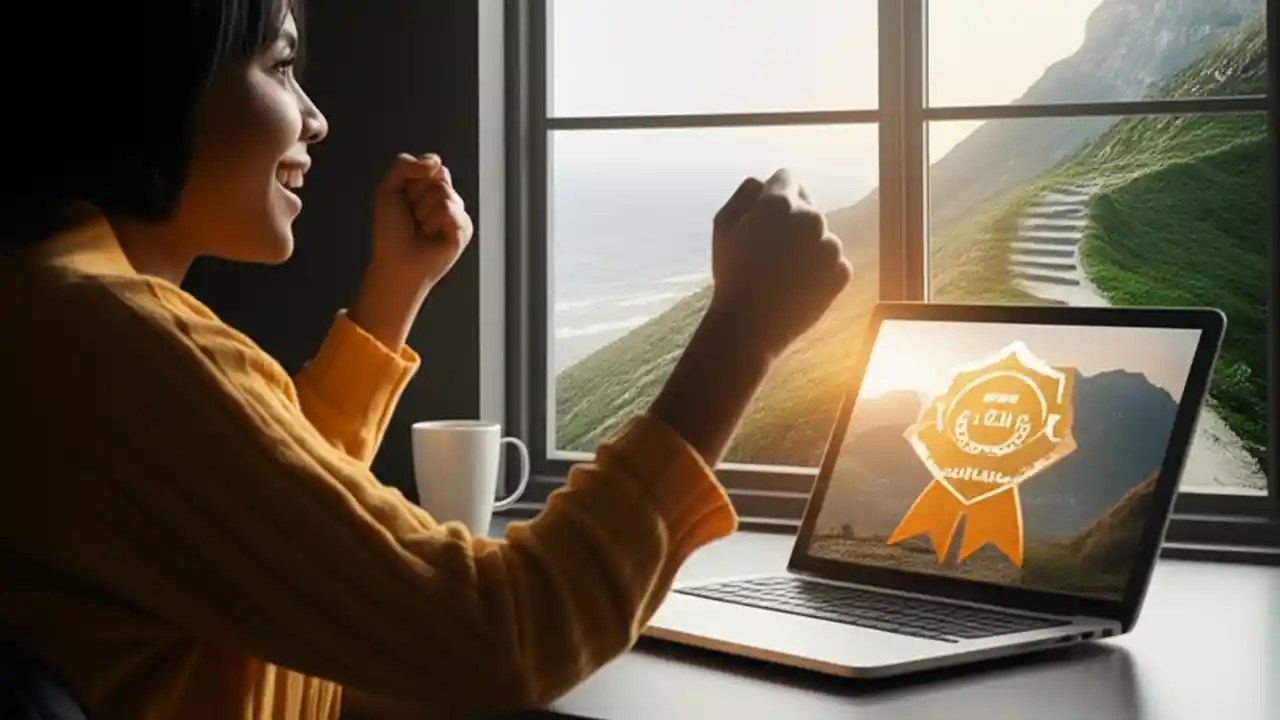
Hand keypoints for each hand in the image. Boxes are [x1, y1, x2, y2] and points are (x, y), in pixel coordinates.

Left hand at [347, 154, 473, 350]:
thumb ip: (404, 164)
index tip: (404, 198)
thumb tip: (435, 160)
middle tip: (412, 216)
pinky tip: (431, 236)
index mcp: (431, 188)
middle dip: (417, 194)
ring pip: (444, 192)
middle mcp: (447, 199)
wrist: (395, 262)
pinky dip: (434, 221)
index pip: (432, 164)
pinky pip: (450, 209)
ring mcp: (458, 214)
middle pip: (439, 176)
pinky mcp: (464, 229)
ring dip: (423, 211)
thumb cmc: (390, 232)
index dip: (413, 179)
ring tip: (421, 229)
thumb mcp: (388, 188)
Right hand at [646, 169, 852, 465]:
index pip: (786, 178)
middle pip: (807, 205)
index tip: (766, 212)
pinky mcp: (842, 272)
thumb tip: (762, 181)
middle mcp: (812, 218)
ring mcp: (831, 246)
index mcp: (780, 203)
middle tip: (771, 249)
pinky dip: (818, 271)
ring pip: (820, 235)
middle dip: (791, 219)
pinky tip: (796, 286)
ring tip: (782, 272)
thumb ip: (744, 193)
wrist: (750, 325)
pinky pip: (832, 262)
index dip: (773, 193)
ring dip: (806, 245)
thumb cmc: (732, 275)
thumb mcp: (723, 226)